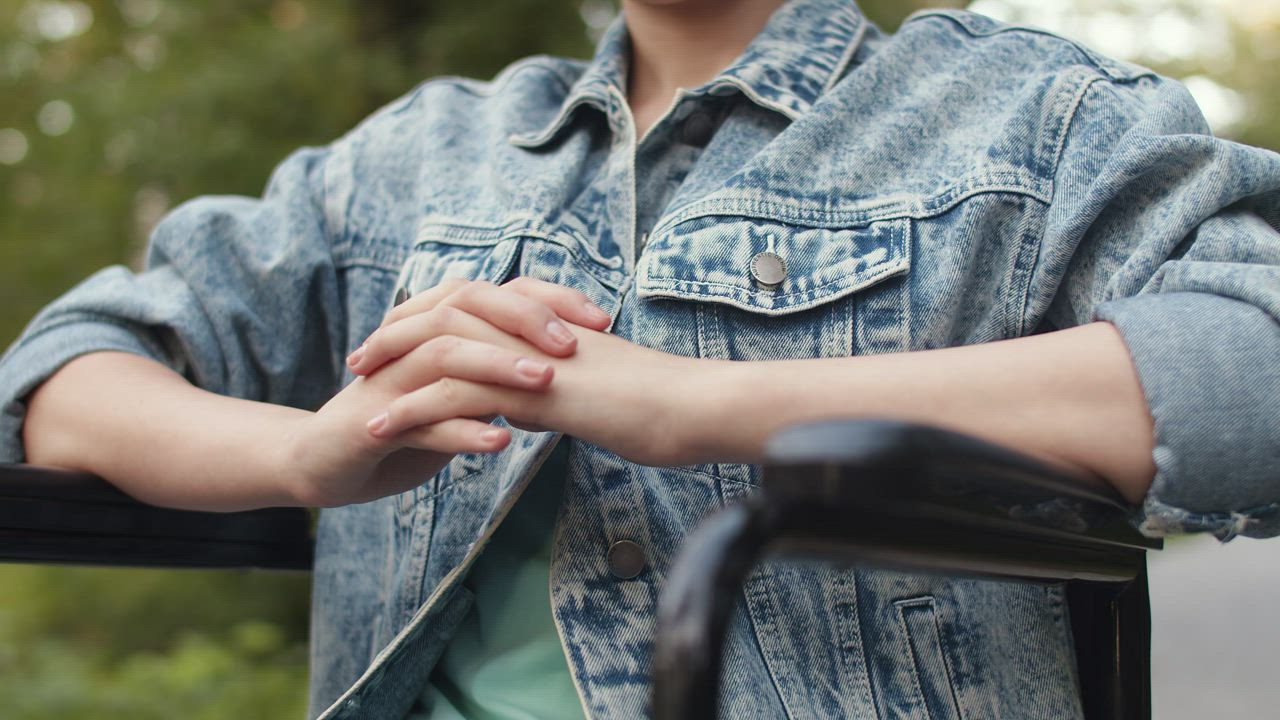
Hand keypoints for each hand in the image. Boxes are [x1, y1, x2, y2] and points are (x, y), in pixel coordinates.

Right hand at [284, 278, 609, 507]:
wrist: (325, 462)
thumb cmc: (402, 425)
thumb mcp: (460, 395)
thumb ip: (499, 376)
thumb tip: (563, 366)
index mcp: (440, 329)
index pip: (499, 294)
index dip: (550, 301)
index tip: (602, 321)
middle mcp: (414, 342)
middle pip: (470, 305)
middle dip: (525, 321)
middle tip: (573, 346)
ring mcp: (392, 379)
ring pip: (446, 355)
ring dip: (497, 367)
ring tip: (545, 383)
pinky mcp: (374, 422)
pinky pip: (421, 421)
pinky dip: (463, 431)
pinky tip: (501, 441)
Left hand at [365, 317, 714, 466]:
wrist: (695, 406)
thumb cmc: (663, 404)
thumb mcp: (599, 391)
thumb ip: (558, 389)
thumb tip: (528, 404)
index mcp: (546, 324)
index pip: (473, 308)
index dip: (428, 321)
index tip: (396, 344)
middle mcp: (531, 330)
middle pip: (444, 314)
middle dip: (395, 335)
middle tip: (359, 358)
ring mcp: (530, 355)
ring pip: (439, 350)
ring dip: (391, 372)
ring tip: (356, 399)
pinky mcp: (532, 389)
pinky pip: (455, 393)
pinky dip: (412, 409)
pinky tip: (383, 430)